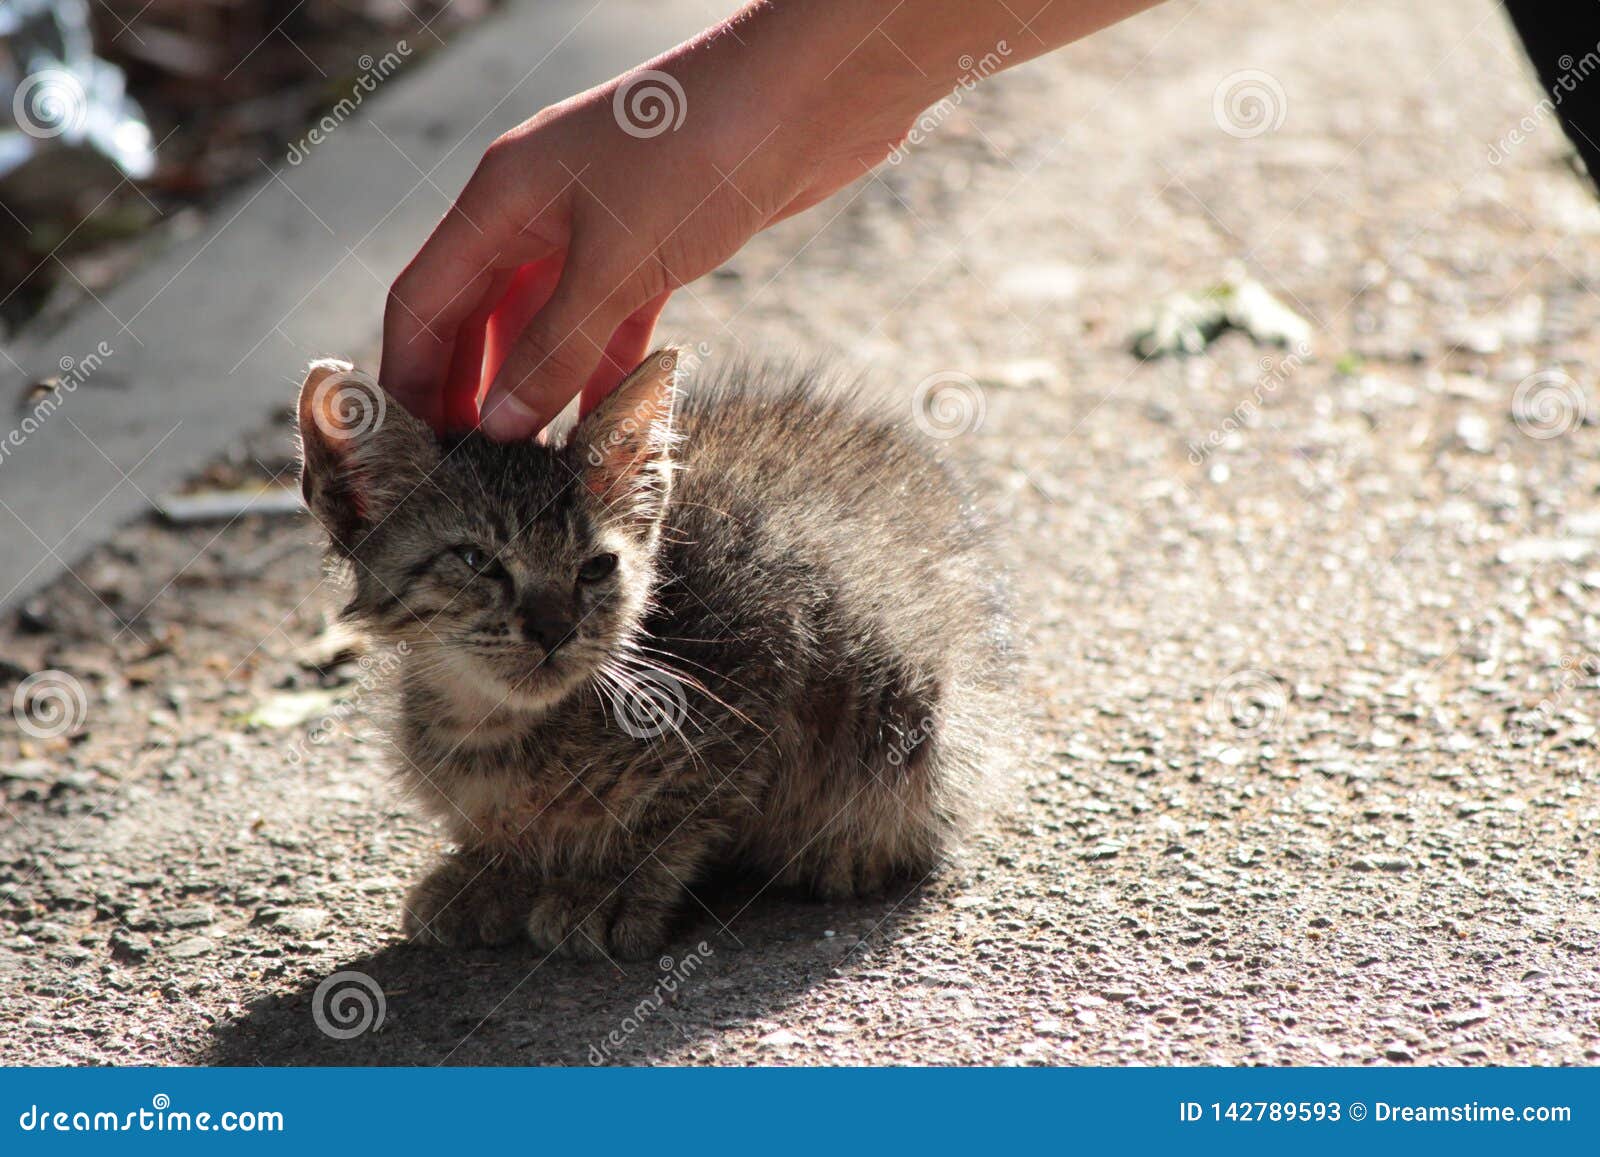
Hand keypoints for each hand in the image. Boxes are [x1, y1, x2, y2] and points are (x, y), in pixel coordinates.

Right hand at [380, 21, 913, 438]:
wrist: (807, 100)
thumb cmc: (699, 153)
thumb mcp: (616, 263)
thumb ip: (556, 348)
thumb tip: (499, 426)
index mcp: (501, 199)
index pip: (424, 300)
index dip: (410, 377)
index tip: (412, 452)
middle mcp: (536, 212)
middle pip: (477, 318)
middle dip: (471, 393)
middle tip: (472, 473)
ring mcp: (594, 229)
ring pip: (544, 325)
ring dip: (537, 390)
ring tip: (533, 465)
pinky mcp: (651, 247)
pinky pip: (607, 322)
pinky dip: (600, 372)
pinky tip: (601, 429)